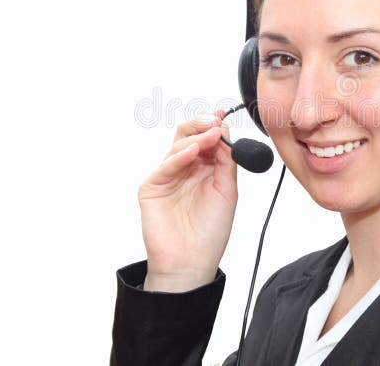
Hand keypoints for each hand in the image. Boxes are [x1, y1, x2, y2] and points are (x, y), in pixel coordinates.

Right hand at [138, 110, 237, 291]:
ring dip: (195, 137)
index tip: (225, 115)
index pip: (207, 138)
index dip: (215, 125)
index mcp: (204, 168)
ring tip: (212, 134)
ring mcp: (167, 177)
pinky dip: (179, 156)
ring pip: (177, 146)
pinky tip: (192, 151)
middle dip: (202, 124)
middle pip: (188, 135)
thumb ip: (227, 163)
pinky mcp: (152, 188)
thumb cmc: (210, 233)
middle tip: (216, 120)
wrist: (192, 263)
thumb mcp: (227, 192)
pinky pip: (165, 166)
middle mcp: (185, 169)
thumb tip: (226, 134)